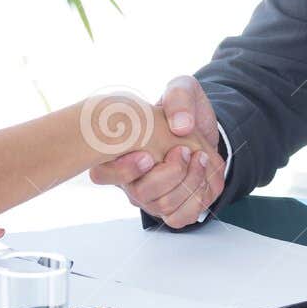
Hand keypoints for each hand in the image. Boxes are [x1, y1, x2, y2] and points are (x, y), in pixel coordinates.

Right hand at [88, 76, 224, 228]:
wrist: (204, 129)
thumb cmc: (182, 111)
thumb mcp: (182, 89)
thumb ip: (179, 98)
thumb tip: (180, 127)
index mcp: (119, 152)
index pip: (102, 174)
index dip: (124, 170)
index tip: (148, 155)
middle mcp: (130, 181)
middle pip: (140, 194)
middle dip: (172, 173)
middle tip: (185, 150)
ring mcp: (151, 198)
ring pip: (164, 207)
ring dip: (191, 182)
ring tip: (201, 158)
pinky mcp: (173, 210)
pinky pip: (182, 218)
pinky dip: (199, 197)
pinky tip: (204, 176)